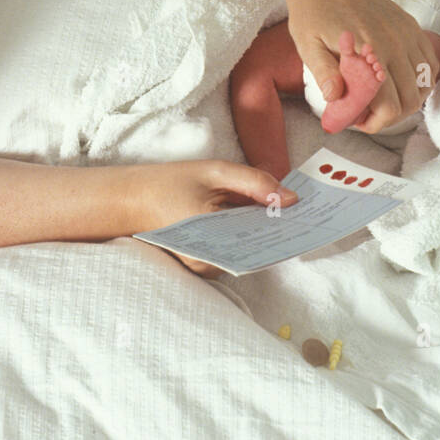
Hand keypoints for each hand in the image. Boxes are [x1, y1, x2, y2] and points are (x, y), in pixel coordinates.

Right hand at [131, 160, 297, 278]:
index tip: (310, 215)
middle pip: (257, 248)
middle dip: (278, 228)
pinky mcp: (204, 265)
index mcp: (209, 239)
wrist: (130, 200)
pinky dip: (247, 234)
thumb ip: (253, 182)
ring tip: (287, 211)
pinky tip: (262, 216)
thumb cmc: (171, 183)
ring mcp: (205, 267)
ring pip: (247, 251)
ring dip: (264, 231)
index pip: (260, 240)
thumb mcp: (214, 172)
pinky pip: (235, 251)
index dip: (286, 227)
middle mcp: (208, 263)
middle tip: (305, 210)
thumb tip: (291, 199)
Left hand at [283, 0, 439, 134]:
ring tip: (385, 101)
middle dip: (391, 117)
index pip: (389, 104)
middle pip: (411, 99)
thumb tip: (336, 100)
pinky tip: (403, 84)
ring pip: (425, 82)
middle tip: (368, 114)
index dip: (376, 123)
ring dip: (409, 100)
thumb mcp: (308, 46)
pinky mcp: (410, 24)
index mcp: (369, 50)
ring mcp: (406, 31)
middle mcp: (394, 41)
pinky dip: (422, 79)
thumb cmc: (311, 12)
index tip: (357, 121)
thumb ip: (325, 74)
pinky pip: (429, 61)